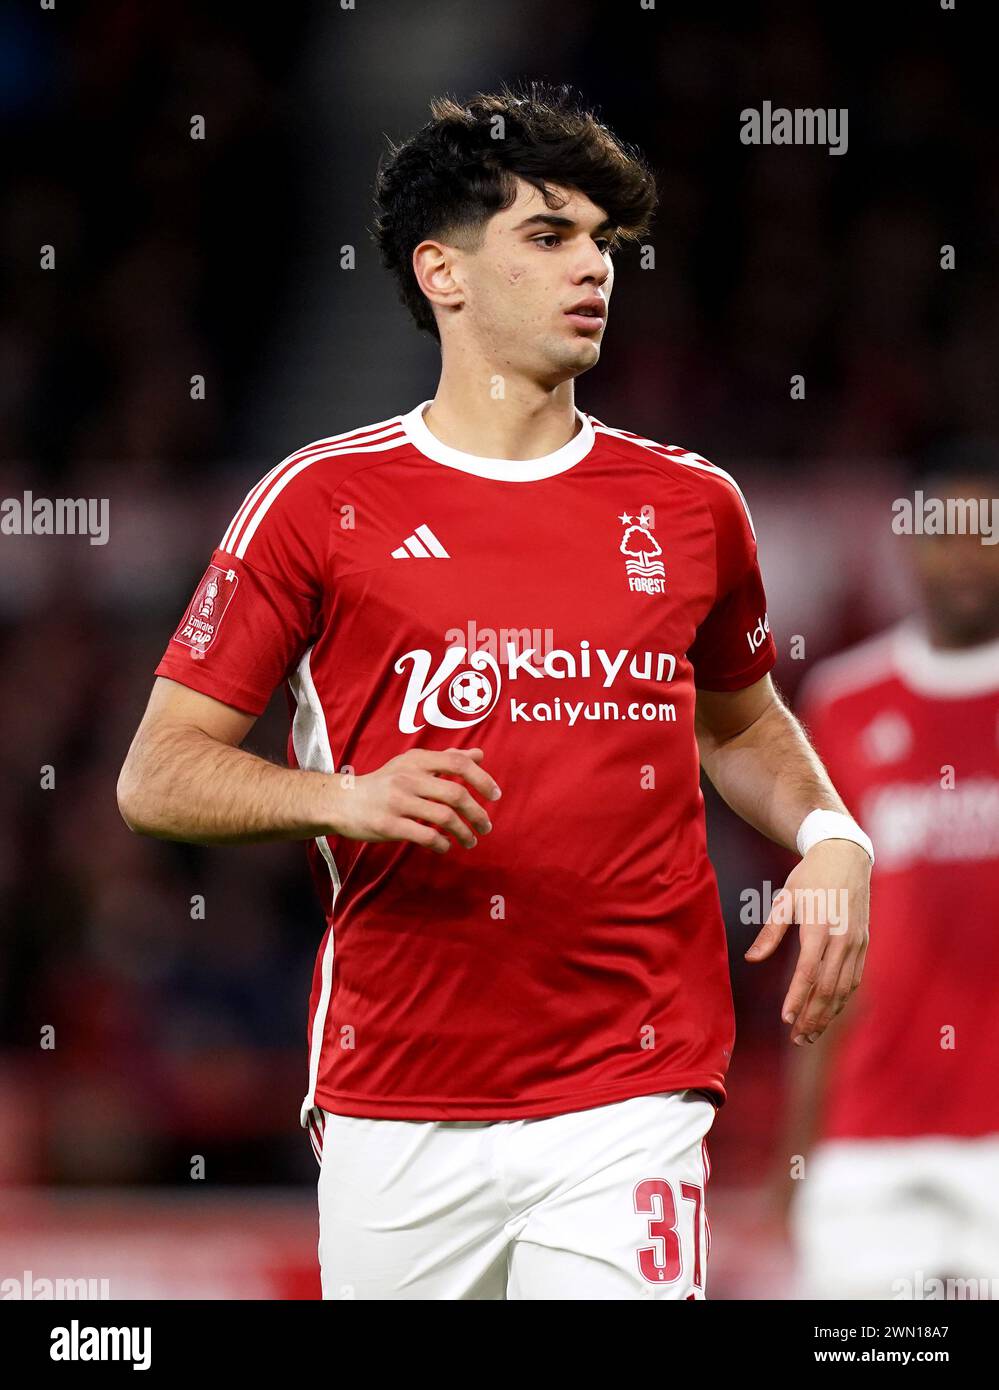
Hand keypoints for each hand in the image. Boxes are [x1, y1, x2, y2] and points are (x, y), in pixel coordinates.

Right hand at [327, 746, 500, 852]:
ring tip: (471, 841)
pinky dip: (442, 844)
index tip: (495, 795)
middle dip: (477, 813)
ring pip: (444, 817)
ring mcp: (397, 801)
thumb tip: (479, 754)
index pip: (458, 763)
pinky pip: (426, 836)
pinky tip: (446, 847)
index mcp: (416, 760)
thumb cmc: (384, 783)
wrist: (342, 801)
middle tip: (486, 826)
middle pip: (456, 794)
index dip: (482, 779)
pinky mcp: (389, 825)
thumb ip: (446, 759)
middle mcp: (408, 778)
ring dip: (464, 832)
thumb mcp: (412, 764)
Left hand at [744, 839, 870, 1044]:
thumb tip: (751, 958)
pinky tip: (829, 1013)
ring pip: (844, 988)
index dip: (798, 998)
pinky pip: (854, 979)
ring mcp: (856, 942)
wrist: (845, 856)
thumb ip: (770, 932)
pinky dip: (842, 1000)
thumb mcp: (785, 899)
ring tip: (811, 1034)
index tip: (786, 1019)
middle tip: (797, 1039)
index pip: (808, 972)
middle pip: (828, 987)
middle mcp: (842, 938)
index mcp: (819, 927)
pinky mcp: (864, 943)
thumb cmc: (810, 877)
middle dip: (813, 1016)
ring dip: (828, 1014)